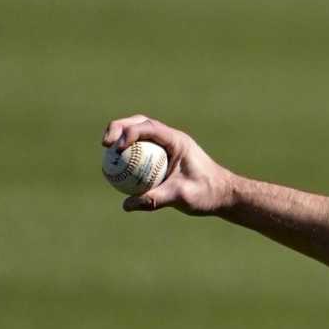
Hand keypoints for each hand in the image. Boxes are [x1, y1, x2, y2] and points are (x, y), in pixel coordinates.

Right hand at [100, 114, 233, 214]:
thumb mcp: (181, 196)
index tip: (116, 148)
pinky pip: (143, 150)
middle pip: (140, 123)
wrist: (224, 195)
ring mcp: (168, 145)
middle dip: (119, 128)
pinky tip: (117, 168)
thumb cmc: (207, 193)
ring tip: (106, 151)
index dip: (129, 133)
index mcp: (177, 140)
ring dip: (122, 137)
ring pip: (140, 133)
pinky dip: (129, 154)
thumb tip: (126, 205)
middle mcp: (172, 138)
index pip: (149, 128)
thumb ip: (155, 199)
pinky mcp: (165, 156)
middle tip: (105, 144)